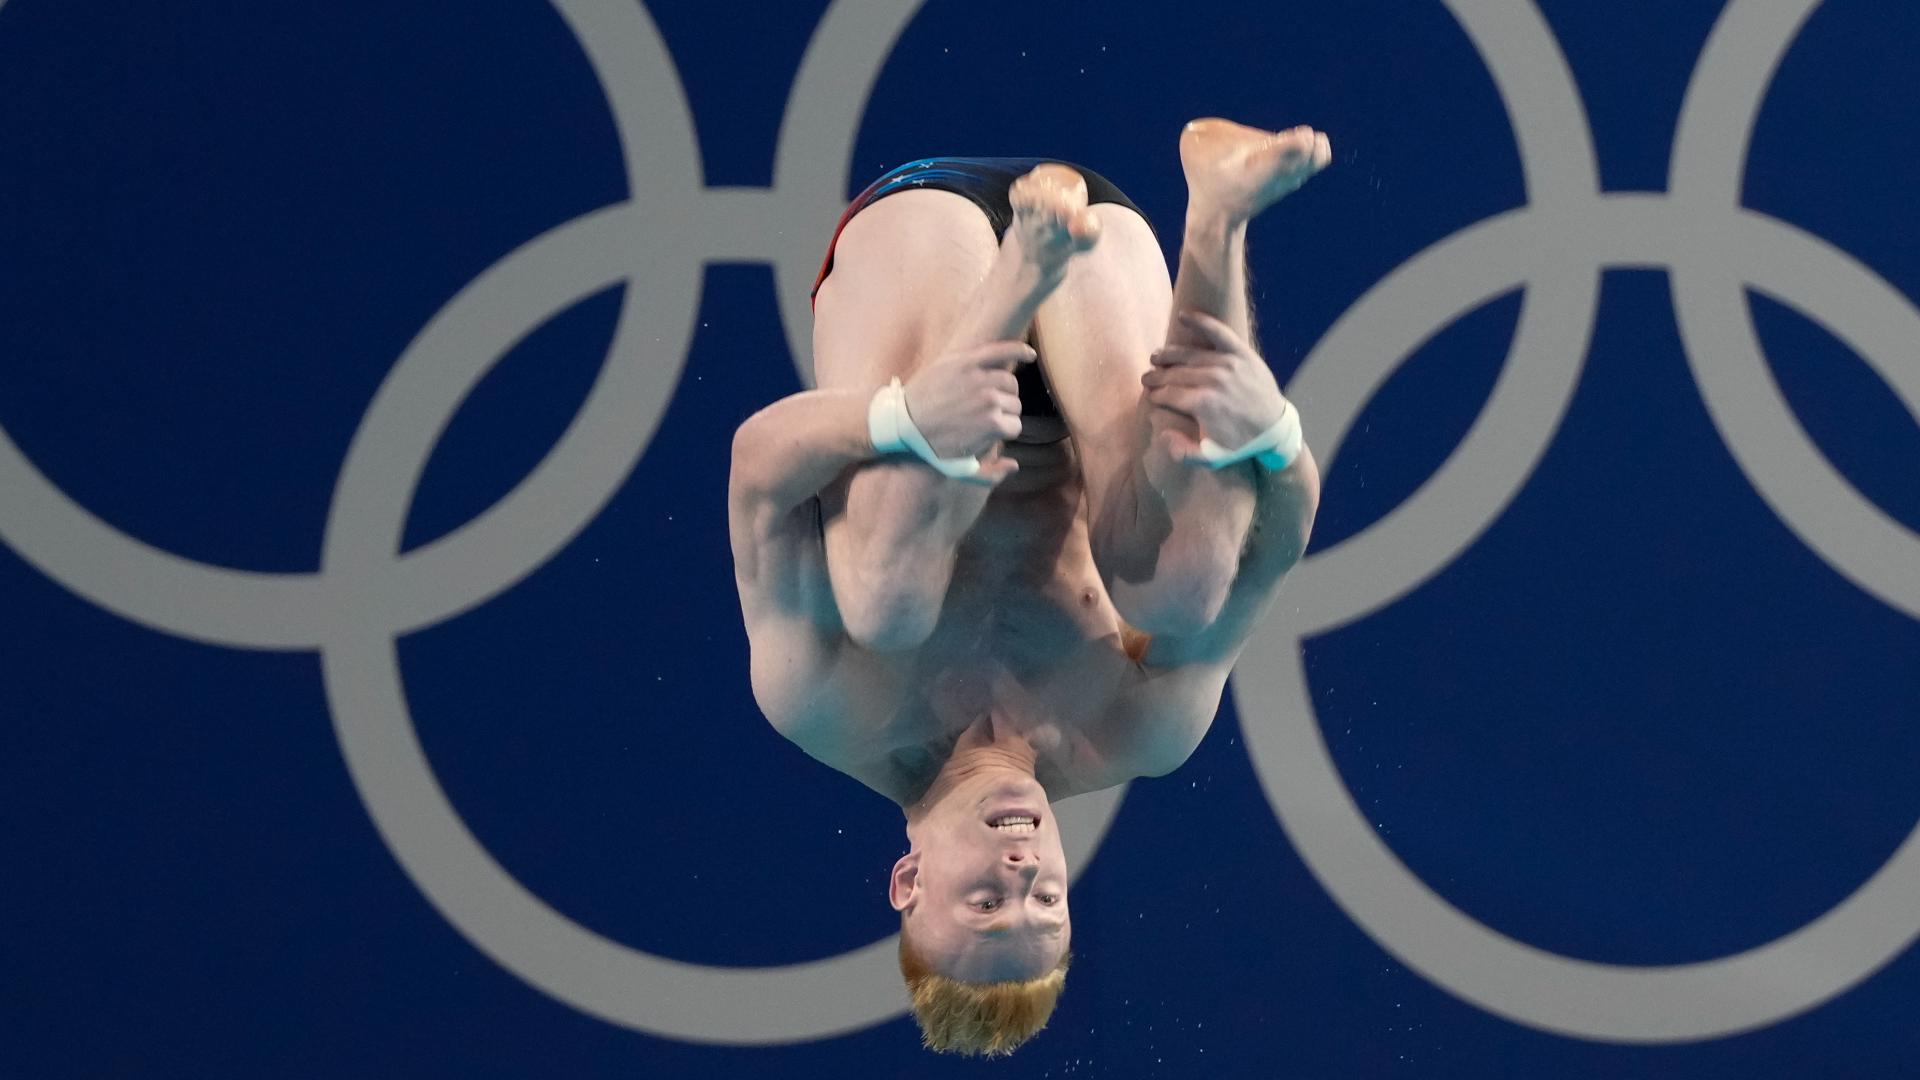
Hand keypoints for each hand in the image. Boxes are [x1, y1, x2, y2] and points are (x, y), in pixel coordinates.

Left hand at [900, 340, 1032, 483]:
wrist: (900, 420)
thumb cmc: (929, 445)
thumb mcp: (958, 469)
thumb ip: (989, 475)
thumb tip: (1015, 465)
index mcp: (993, 425)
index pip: (1015, 425)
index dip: (1002, 430)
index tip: (988, 430)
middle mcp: (990, 399)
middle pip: (1015, 403)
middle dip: (1004, 410)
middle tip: (983, 413)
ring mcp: (979, 377)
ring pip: (1009, 381)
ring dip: (1004, 389)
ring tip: (987, 394)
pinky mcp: (967, 360)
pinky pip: (1002, 350)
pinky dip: (1019, 350)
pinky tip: (1030, 354)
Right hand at [1140, 310, 1288, 465]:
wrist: (1275, 428)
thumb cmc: (1240, 443)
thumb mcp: (1211, 457)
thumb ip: (1183, 451)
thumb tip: (1162, 434)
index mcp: (1203, 405)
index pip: (1168, 394)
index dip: (1155, 395)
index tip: (1149, 396)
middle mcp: (1213, 380)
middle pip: (1175, 374)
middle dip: (1156, 377)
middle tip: (1146, 378)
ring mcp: (1227, 364)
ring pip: (1189, 355)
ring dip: (1169, 355)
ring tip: (1156, 358)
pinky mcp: (1241, 353)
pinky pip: (1218, 332)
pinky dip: (1200, 321)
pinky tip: (1183, 315)